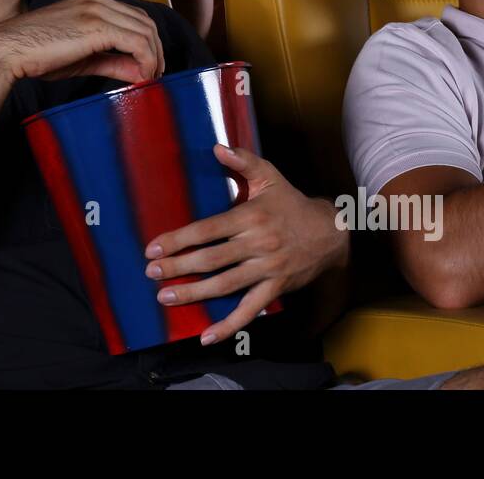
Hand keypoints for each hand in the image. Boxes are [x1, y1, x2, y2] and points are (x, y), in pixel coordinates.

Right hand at [0, 0, 164, 85]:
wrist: (7, 50)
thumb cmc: (37, 54)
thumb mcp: (82, 59)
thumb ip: (112, 62)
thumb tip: (138, 72)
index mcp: (93, 1)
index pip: (135, 17)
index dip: (148, 43)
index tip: (149, 66)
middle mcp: (98, 0)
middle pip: (145, 22)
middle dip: (156, 50)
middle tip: (154, 74)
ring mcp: (97, 10)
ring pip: (145, 30)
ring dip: (153, 57)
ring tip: (148, 78)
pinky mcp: (96, 26)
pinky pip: (136, 41)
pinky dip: (145, 59)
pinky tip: (141, 75)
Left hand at [143, 145, 348, 345]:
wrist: (332, 233)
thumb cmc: (292, 204)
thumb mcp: (270, 176)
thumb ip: (243, 161)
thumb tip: (217, 147)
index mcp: (251, 216)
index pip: (208, 229)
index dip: (180, 239)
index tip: (154, 246)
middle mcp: (258, 244)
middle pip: (212, 259)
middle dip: (179, 267)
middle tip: (151, 273)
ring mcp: (267, 269)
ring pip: (225, 285)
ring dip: (194, 293)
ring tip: (166, 297)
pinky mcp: (276, 288)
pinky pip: (250, 311)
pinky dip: (229, 326)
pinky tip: (206, 336)